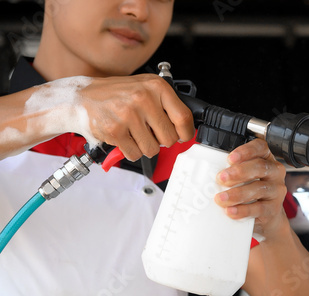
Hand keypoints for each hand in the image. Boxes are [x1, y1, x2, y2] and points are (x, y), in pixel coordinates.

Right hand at [76, 74, 194, 160]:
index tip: (182, 136)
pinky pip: (134, 154)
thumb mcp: (145, 89)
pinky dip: (129, 151)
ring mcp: (128, 114)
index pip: (184, 117)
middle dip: (160, 141)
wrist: (80, 97)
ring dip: (144, 147)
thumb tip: (186, 130)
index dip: (185, 133)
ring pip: (152, 149)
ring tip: (132, 133)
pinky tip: (122, 137)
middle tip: (148, 132)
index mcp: (155, 86)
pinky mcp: (115, 130)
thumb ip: (166, 106)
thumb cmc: (116, 95)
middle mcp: (143, 98)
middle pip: (169, 138)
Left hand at [214, 139, 288, 237]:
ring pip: (259, 188)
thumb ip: (230, 170)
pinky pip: (259, 208)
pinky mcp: (273, 209)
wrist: (267, 218)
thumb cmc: (251, 192)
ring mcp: (276, 191)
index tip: (230, 159)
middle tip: (221, 178)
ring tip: (221, 198)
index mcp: (266, 159)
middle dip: (239, 172)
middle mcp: (274, 173)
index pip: (260, 147)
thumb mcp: (243, 177)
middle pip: (260, 167)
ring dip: (237, 193)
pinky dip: (243, 210)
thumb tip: (202, 171)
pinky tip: (231, 211)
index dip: (246, 151)